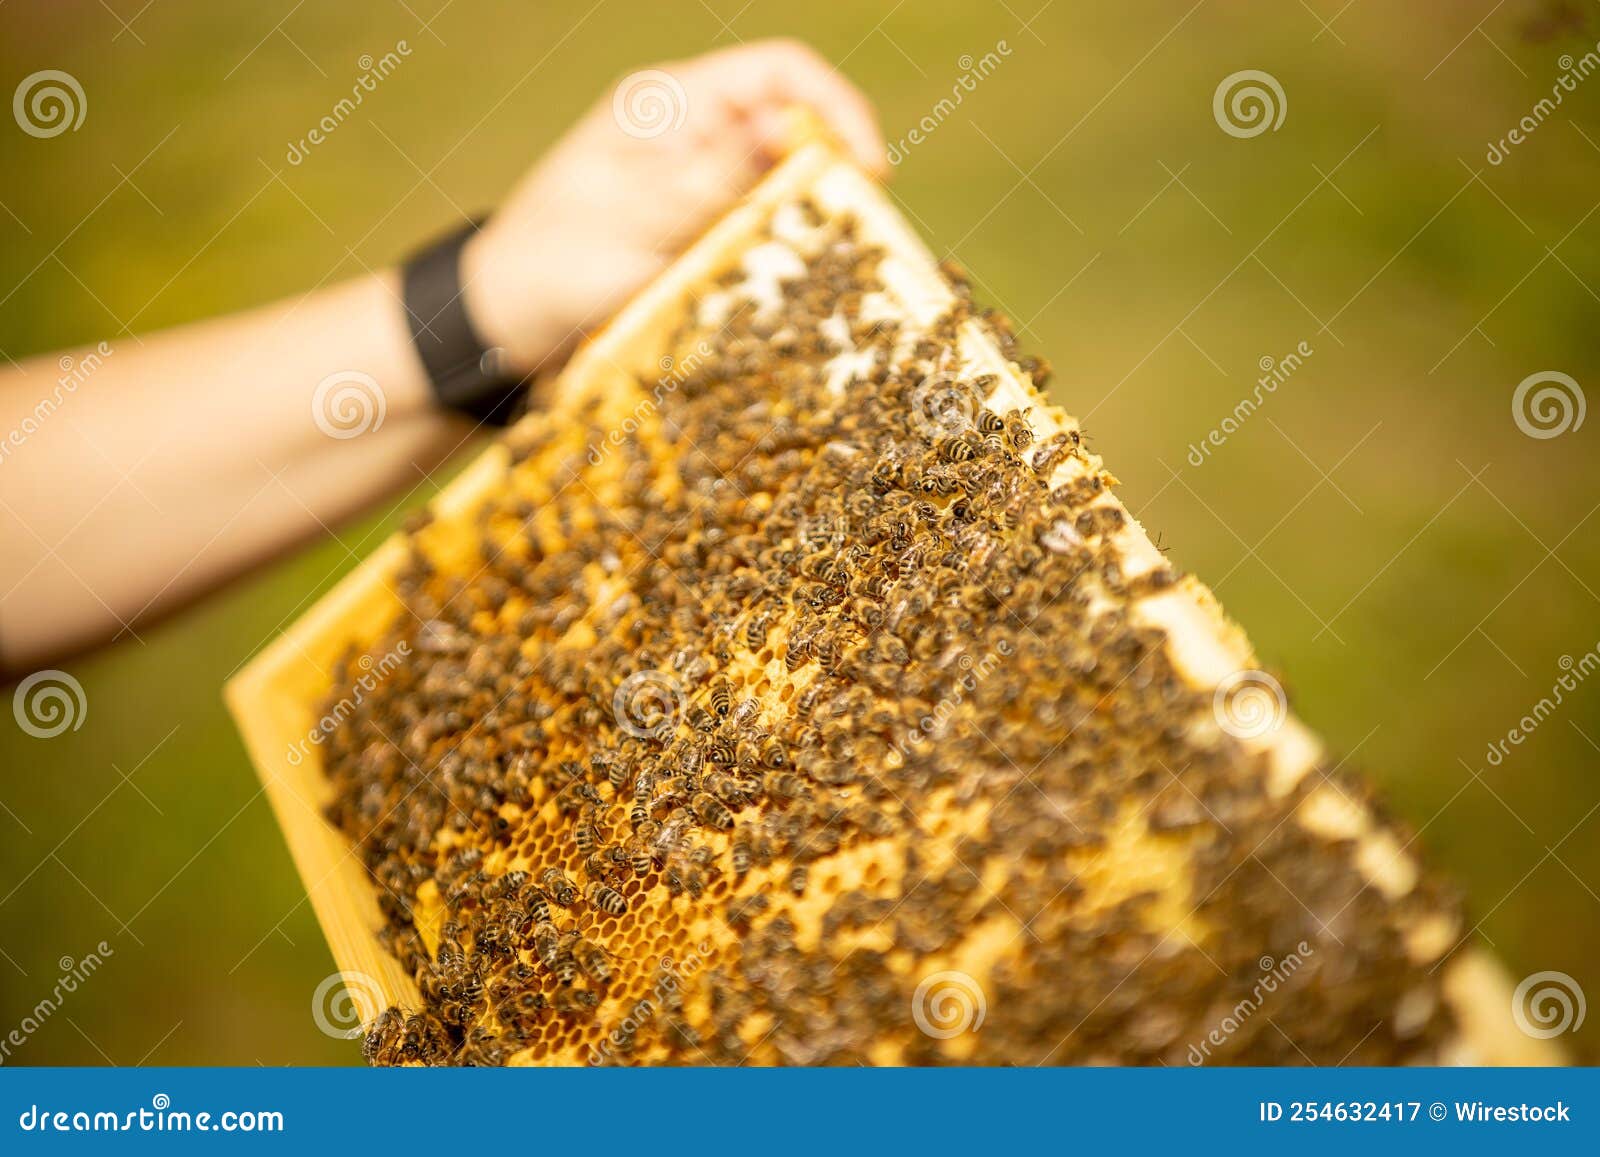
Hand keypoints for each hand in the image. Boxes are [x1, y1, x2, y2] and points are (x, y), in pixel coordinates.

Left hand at [462, 40, 884, 372]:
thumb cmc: (547, 268)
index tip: (867, 171)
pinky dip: (779, 252)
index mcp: (669, 104)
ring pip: (781, 184)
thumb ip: (712, 180)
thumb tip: (791, 131)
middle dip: (831, 172)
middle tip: (855, 233)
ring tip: (826, 268)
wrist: (498, 325)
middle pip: (792, 127)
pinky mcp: (695, 232)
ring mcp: (693, 184)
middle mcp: (690, 134)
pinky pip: (757, 228)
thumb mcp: (634, 224)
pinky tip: (789, 288)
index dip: (835, 110)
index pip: (780, 73)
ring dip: (807, 220)